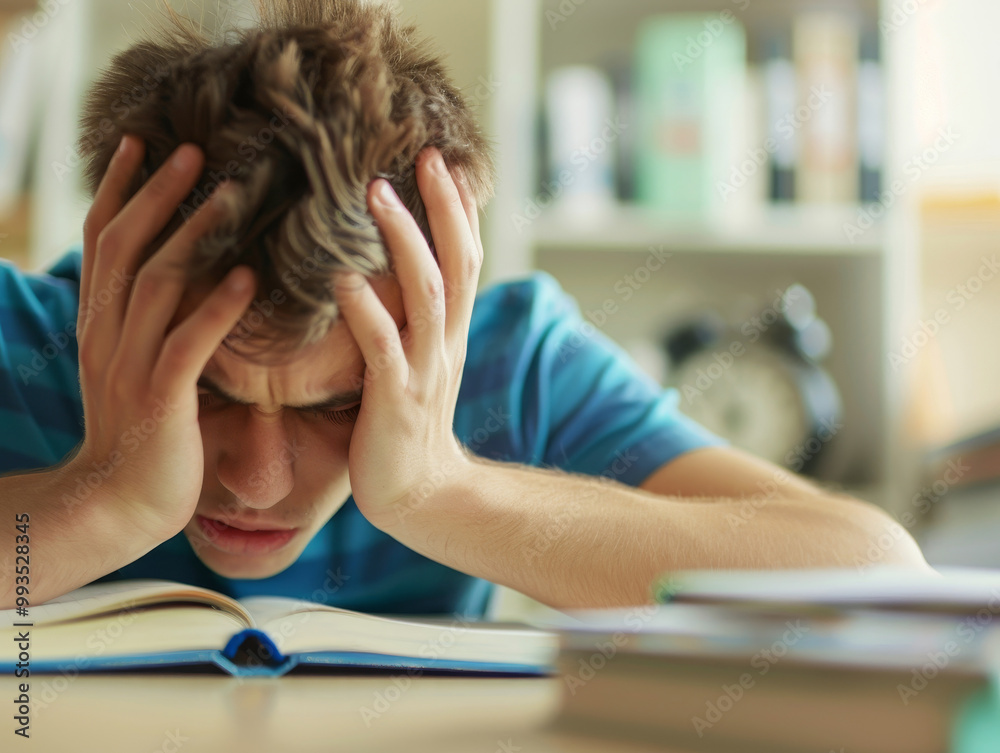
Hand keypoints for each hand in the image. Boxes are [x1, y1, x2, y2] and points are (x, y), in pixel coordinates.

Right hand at [69, 135, 255, 540]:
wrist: (118, 504)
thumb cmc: (144, 434)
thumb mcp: (136, 367)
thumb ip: (153, 323)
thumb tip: (188, 279)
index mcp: (102, 324)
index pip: (104, 242)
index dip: (123, 191)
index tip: (146, 144)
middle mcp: (109, 336)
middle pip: (127, 247)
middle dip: (158, 194)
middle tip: (193, 148)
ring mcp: (130, 366)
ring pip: (157, 285)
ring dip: (194, 236)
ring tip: (232, 196)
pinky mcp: (160, 400)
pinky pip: (187, 345)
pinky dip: (216, 309)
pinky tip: (246, 279)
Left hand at [333, 147, 481, 527]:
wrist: (419, 497)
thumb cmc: (405, 429)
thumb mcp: (417, 366)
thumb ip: (407, 323)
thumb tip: (376, 276)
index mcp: (450, 335)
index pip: (464, 261)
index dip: (459, 212)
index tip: (442, 163)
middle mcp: (446, 345)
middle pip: (455, 264)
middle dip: (442, 209)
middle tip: (422, 158)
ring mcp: (425, 371)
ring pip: (425, 295)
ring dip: (405, 241)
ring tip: (377, 194)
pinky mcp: (395, 401)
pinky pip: (383, 350)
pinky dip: (366, 312)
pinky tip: (342, 279)